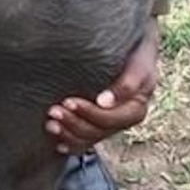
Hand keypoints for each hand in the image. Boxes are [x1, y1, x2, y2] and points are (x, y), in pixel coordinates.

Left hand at [45, 18, 159, 154]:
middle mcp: (122, 120)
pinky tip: (57, 143)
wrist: (130, 45)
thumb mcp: (138, 63)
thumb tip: (104, 103)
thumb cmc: (134, 52)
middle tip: (53, 111)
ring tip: (50, 123)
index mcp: (135, 109)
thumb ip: (127, 83)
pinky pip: (84, 143)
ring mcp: (109, 125)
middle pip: (97, 131)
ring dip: (68, 133)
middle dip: (74, 123)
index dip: (89, 113)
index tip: (68, 101)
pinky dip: (70, 144)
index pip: (111, 119)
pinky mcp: (96, 124)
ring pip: (88, 139)